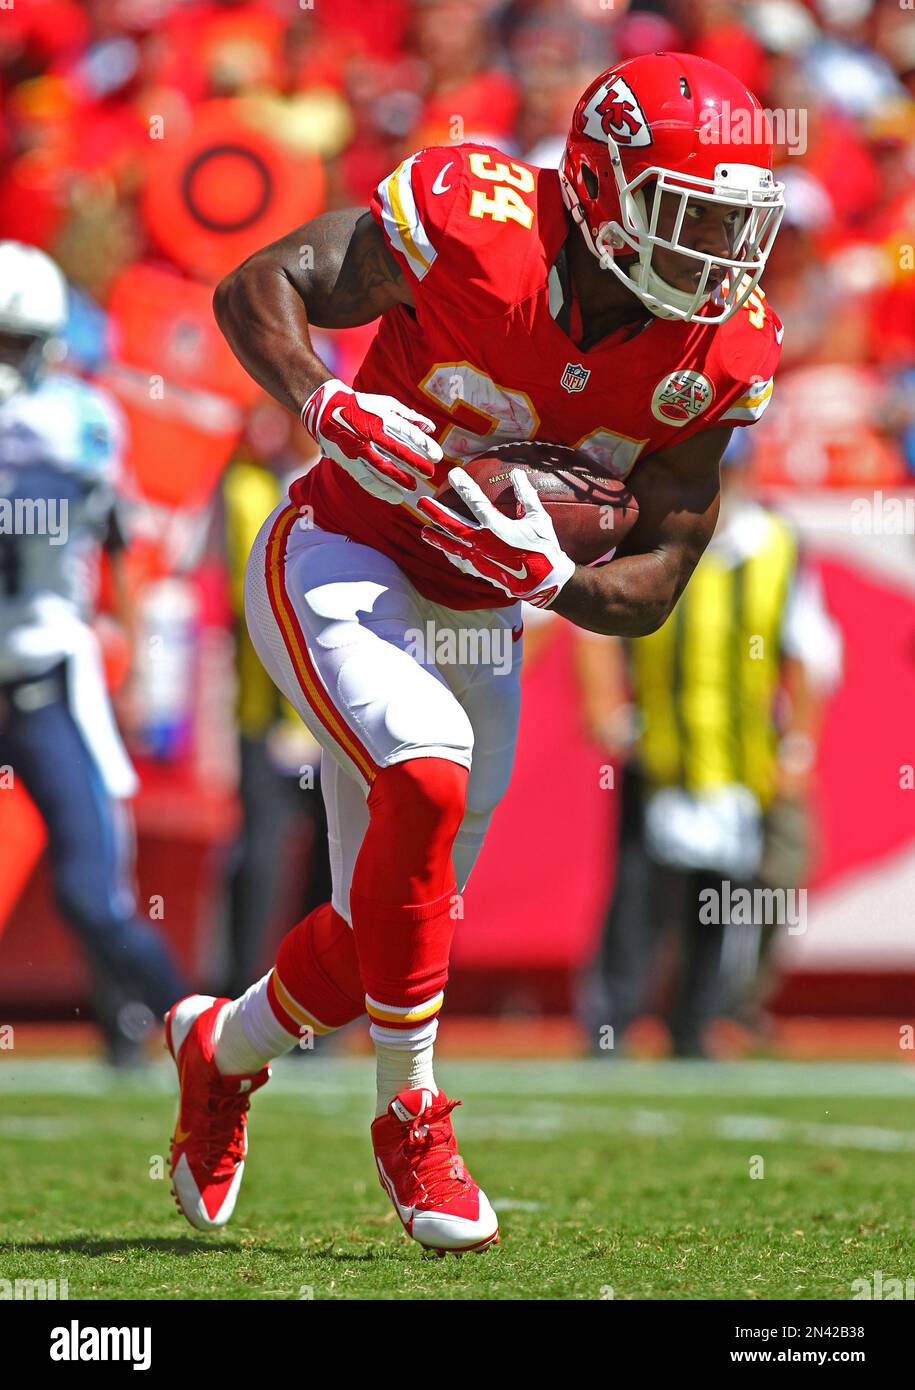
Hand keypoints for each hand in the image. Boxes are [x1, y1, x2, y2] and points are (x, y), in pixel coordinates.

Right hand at [301, 377, 441, 503]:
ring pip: (380, 468)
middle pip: (395, 450)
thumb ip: (409, 417)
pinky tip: (394, 497)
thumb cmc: (362, 406)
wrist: (326, 410)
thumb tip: (430, 427)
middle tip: (429, 473)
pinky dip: (381, 490)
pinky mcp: (348, 462)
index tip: (437, 455)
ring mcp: (357, 448)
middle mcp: (368, 432)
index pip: (406, 431)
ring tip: (412, 487)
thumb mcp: (385, 404)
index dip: (423, 444)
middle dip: (415, 463)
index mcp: (380, 416)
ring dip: (398, 479)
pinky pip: (366, 479)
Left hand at [417, 467, 575, 606]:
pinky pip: (459, 560)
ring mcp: (478, 558)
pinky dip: (450, 553)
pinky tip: (443, 550)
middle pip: (451, 524)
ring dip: (436, 536)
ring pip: (451, 545)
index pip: (474, 500)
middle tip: (421, 501)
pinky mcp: (479, 570)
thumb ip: (526, 496)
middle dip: (435, 511)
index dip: (462, 485)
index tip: (452, 473)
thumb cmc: (543, 548)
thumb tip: (517, 474)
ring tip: (423, 530)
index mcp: (495, 527)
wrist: (543, 581)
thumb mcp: (538, 519)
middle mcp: (481, 542)